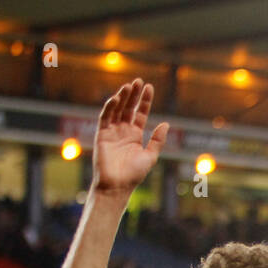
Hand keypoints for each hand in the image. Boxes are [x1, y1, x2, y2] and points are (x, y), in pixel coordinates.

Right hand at [92, 79, 168, 195]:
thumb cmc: (134, 174)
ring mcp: (112, 132)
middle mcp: (123, 131)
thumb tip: (166, 123)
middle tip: (138, 81)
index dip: (144, 101)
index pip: (140, 113)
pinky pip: (105, 117)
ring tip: (129, 86)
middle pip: (128, 108)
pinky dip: (110, 107)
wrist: (117, 186)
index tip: (149, 87)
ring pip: (117, 110)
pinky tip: (117, 98)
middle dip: (133, 95)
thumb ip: (157, 140)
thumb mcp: (150, 156)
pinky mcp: (102, 134)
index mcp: (135, 136)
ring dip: (122, 97)